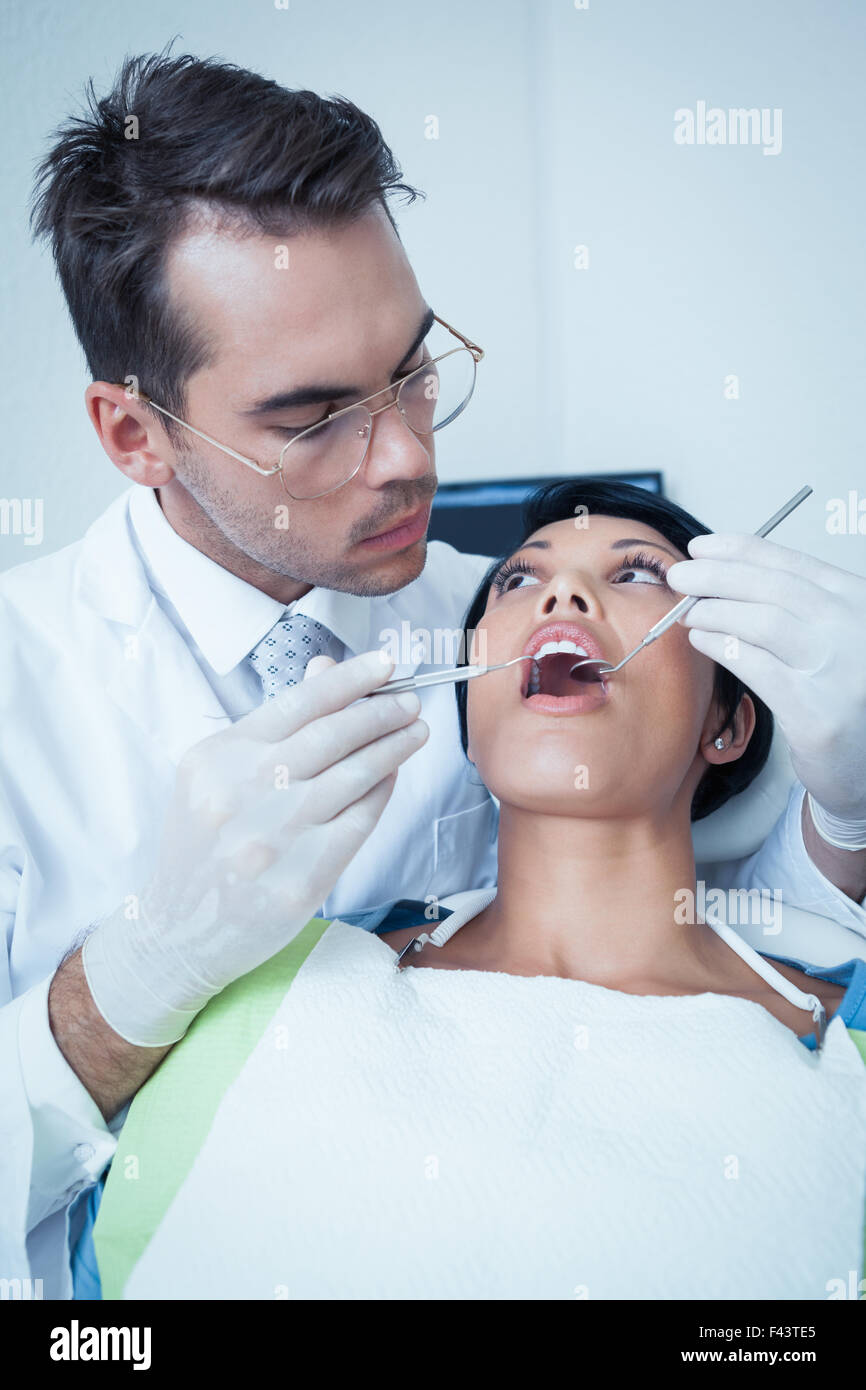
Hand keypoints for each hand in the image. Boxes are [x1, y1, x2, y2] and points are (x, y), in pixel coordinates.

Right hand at [82, 649, 427, 1044]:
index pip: (298, 704)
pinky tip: (392, 776)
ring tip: (415, 731)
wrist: (180, 929)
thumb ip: (274, 726)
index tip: (386, 664)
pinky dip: (381, 793)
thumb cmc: (205, 842)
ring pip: (353, 776)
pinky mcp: (302, 879)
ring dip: (392, 747)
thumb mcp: (219, 774)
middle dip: (380, 712)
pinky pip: (359, 822)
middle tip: (410, 701)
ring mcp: (274, 839)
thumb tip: (329, 669)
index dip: (348, 679)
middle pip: (332, 735)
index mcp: (219, 758)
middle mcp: (244, 793)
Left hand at [666, 534, 865, 820]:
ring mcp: (838, 671)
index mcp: (857, 600)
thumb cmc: (844, 692)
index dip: (740, 551)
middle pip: (772, 588)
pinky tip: (702, 640)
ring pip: (762, 622)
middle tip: (679, 575)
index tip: (702, 547)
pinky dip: (721, 648)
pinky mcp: (816, 714)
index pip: (792, 563)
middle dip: (716, 576)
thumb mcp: (835, 634)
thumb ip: (795, 604)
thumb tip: (723, 574)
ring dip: (714, 611)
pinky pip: (757, 668)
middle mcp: (854, 629)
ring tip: (687, 612)